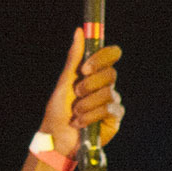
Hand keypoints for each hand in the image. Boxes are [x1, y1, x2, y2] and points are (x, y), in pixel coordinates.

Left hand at [39, 30, 121, 158]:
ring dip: (87, 103)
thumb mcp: (64, 82)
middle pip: (111, 73)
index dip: (102, 57)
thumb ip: (74, 58)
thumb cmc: (58, 111)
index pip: (111, 55)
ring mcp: (112, 101)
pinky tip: (80, 123)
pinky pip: (109, 109)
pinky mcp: (114, 118)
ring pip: (109, 92)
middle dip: (89, 84)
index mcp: (95, 73)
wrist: (57, 138)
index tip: (85, 68)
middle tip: (76, 93)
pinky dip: (91, 116)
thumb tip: (79, 31)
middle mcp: (106, 85)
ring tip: (75, 112)